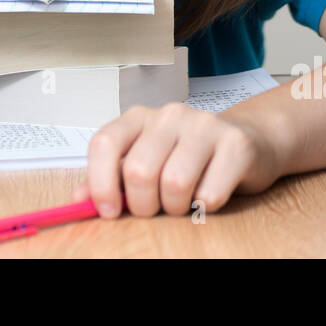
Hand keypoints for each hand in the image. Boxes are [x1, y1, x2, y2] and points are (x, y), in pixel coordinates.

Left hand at [70, 102, 283, 217]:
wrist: (247, 141)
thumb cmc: (190, 157)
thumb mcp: (146, 163)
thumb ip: (112, 179)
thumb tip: (78, 199)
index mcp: (139, 117)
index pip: (105, 143)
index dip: (100, 182)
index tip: (108, 211)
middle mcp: (169, 114)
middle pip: (139, 171)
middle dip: (144, 205)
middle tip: (156, 208)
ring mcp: (204, 125)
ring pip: (175, 184)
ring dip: (177, 208)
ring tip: (184, 201)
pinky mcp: (235, 143)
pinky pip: (210, 194)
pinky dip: (205, 207)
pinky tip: (210, 193)